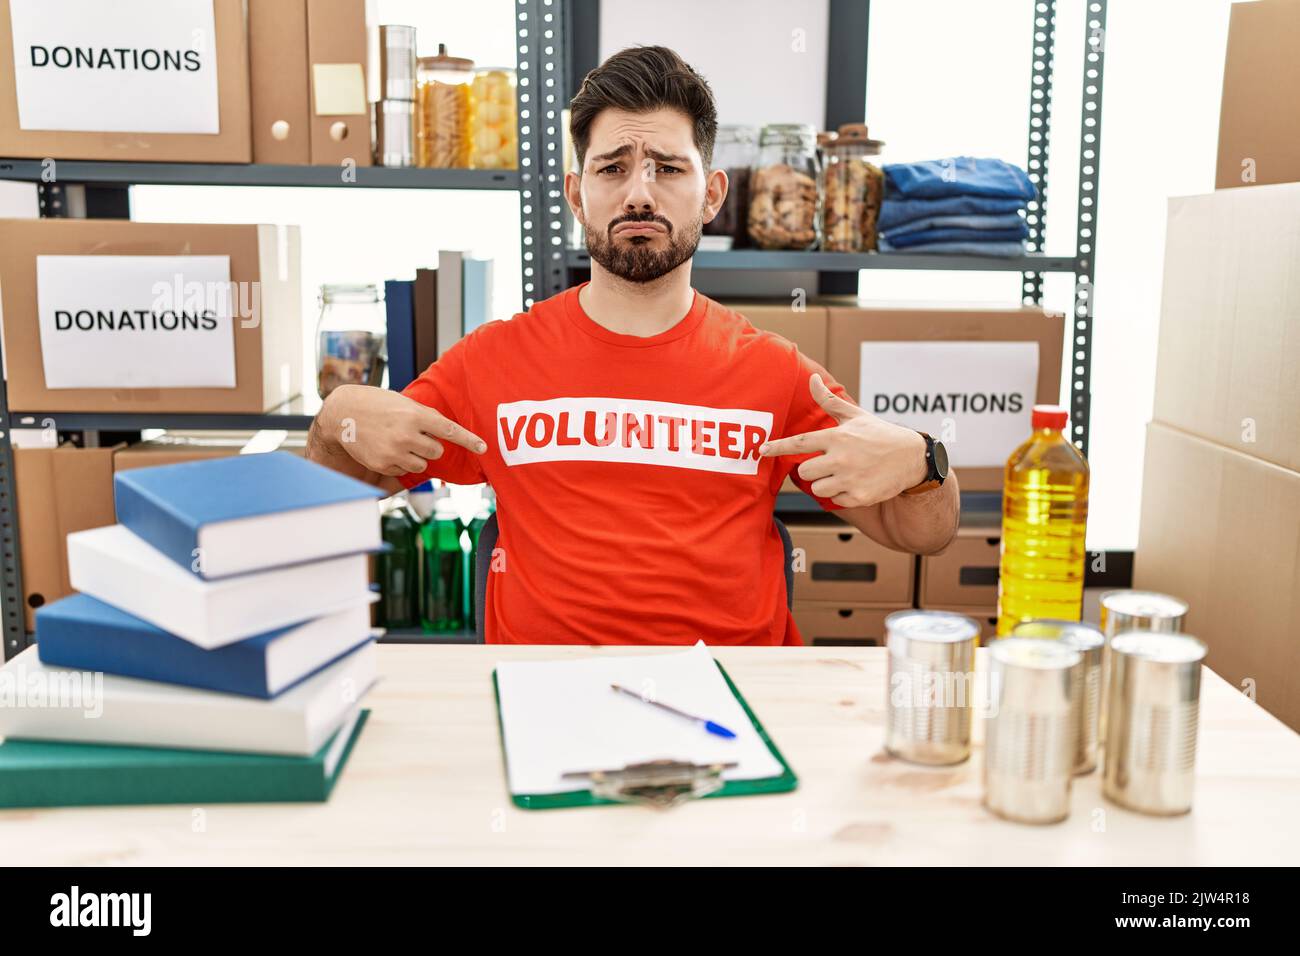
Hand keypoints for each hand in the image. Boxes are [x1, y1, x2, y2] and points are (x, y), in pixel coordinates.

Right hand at [323, 384, 486, 477]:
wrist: (343, 413)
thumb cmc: (377, 404)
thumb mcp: (403, 403)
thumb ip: (425, 416)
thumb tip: (446, 433)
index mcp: (415, 414)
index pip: (449, 430)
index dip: (468, 440)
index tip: (483, 448)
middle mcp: (407, 434)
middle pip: (437, 451)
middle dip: (429, 445)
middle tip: (411, 434)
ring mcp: (395, 452)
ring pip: (423, 464)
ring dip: (415, 456)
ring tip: (396, 441)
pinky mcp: (384, 464)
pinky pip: (405, 470)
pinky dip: (399, 462)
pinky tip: (385, 448)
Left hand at [760, 374, 927, 507]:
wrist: (912, 457)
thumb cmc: (879, 434)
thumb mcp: (855, 415)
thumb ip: (828, 400)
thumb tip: (812, 378)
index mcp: (837, 437)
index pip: (799, 443)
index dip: (778, 447)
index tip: (761, 450)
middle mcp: (841, 458)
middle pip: (804, 472)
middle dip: (812, 470)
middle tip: (830, 464)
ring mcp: (849, 478)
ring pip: (818, 488)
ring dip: (826, 484)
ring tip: (845, 474)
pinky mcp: (858, 496)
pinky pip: (835, 500)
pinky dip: (843, 494)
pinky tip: (858, 483)